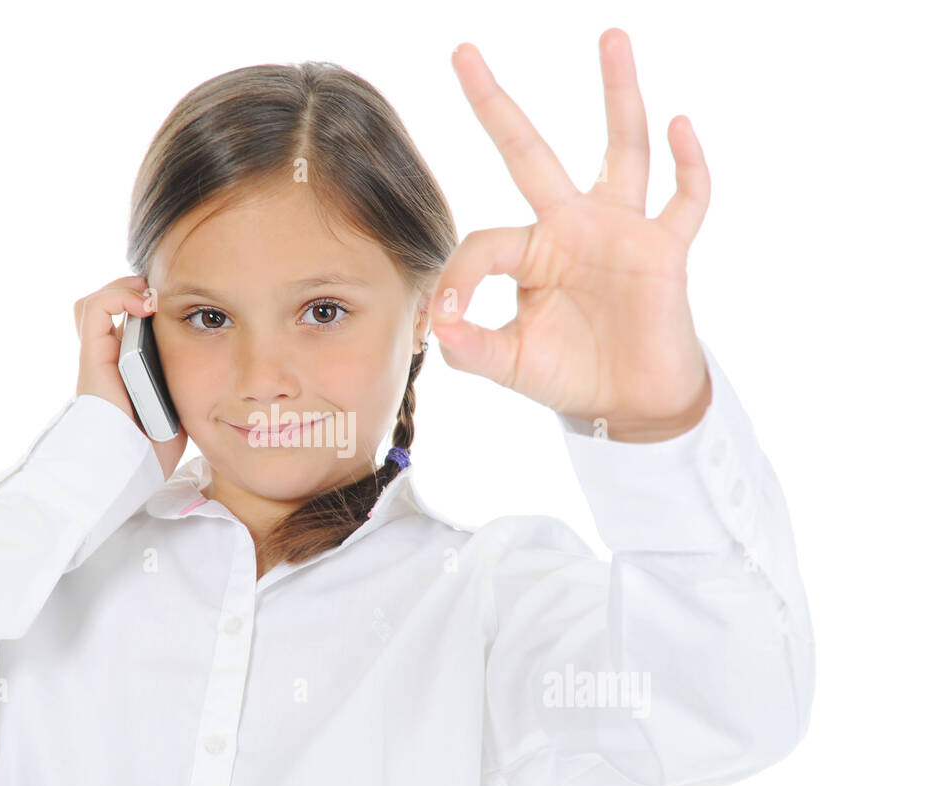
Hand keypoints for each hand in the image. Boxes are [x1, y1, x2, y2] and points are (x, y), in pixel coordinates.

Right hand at [73, 276, 187, 478]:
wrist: (128, 465)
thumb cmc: (153, 448)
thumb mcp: (177, 408)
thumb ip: (183, 386)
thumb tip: (216, 376)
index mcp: (126, 371)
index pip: (126, 327)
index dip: (146, 309)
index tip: (175, 305)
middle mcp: (107, 360)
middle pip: (108, 311)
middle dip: (134, 293)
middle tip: (163, 296)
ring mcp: (97, 357)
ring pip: (97, 304)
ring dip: (124, 290)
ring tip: (150, 294)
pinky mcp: (91, 356)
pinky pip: (93, 309)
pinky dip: (117, 296)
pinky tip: (145, 304)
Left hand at [429, 30, 712, 441]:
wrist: (631, 406)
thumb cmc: (570, 376)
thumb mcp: (511, 365)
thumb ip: (471, 349)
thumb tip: (438, 326)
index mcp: (530, 252)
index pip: (484, 242)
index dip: (459, 278)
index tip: (446, 319)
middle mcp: (570, 227)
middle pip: (528, 151)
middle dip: (494, 104)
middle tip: (461, 51)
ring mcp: (620, 230)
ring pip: (620, 150)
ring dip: (618, 95)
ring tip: (609, 37)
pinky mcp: (664, 249)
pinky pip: (685, 200)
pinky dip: (689, 165)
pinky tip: (680, 124)